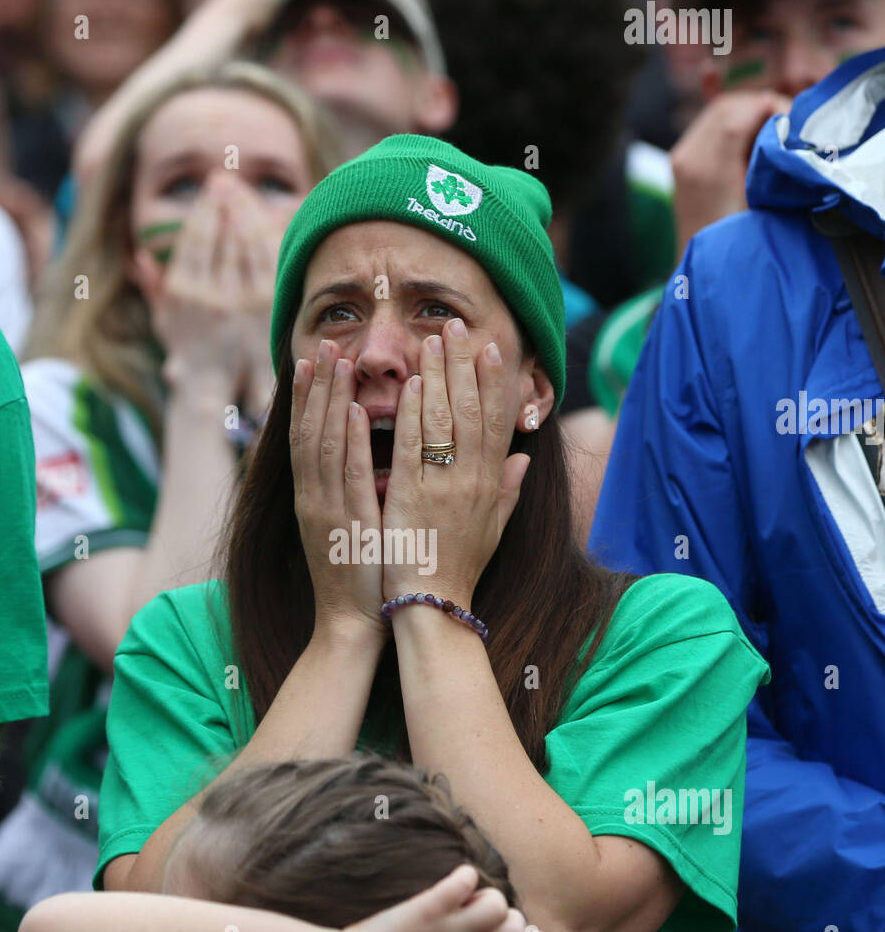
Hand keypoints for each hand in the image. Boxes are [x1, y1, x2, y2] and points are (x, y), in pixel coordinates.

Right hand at [136, 177, 274, 401]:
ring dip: (241, 212)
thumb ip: (154, 288)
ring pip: (239, 242)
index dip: (200, 211)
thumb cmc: (188, 355)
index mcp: (179, 290)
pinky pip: (262, 260)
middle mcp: (204, 291)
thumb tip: (140, 258)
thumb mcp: (164, 322)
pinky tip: (263, 219)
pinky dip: (262, 236)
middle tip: (224, 179)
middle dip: (220, 202)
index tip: (208, 192)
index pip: (192, 239)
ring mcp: (233, 298)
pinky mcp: (259, 306)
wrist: (214, 386)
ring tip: (243, 192)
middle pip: (215, 234)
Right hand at [290, 340, 386, 640]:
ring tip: (335, 360)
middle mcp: (313, 498)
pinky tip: (352, 411)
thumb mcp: (349, 527)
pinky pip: (347, 476)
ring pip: (323, 444)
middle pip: (308, 430)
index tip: (312, 360)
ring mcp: (326, 510)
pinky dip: (347, 442)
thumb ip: (352, 490)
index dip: (307, 397)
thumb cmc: (358, 578)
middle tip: (323, 344)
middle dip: (315, 386)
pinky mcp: (347, 525)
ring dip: (329, 400)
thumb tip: (360, 458)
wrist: (350, 625)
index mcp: (313, 498)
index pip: (305, 436)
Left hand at [381, 318, 529, 606]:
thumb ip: (507, 490)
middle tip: (459, 326)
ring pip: (443, 422)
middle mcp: (470, 480)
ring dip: (438, 377)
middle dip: (465, 365)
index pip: (494, 422)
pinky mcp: (410, 497)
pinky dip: (411, 415)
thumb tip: (522, 459)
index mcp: (488, 484)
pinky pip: (412, 448)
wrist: (435, 605)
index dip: (493, 382)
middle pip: (471, 411)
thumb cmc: (459, 568)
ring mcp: (442, 487)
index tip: (491, 348)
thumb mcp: (492, 528)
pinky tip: (409, 385)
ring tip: (432, 340)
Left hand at [671, 90, 790, 252]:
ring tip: (773, 128)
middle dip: (759, 106)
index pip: (738, 116)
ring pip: (717, 112)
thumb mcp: (761, 199)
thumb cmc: (737, 240)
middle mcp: (688, 159)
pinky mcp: (681, 161)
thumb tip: (790, 127)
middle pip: (726, 107)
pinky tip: (752, 137)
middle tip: (787, 120)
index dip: (770, 108)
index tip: (794, 119)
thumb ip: (771, 161)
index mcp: (707, 169)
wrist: (701, 267)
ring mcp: (681, 158)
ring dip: (747, 112)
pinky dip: (734, 122)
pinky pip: (710, 126)